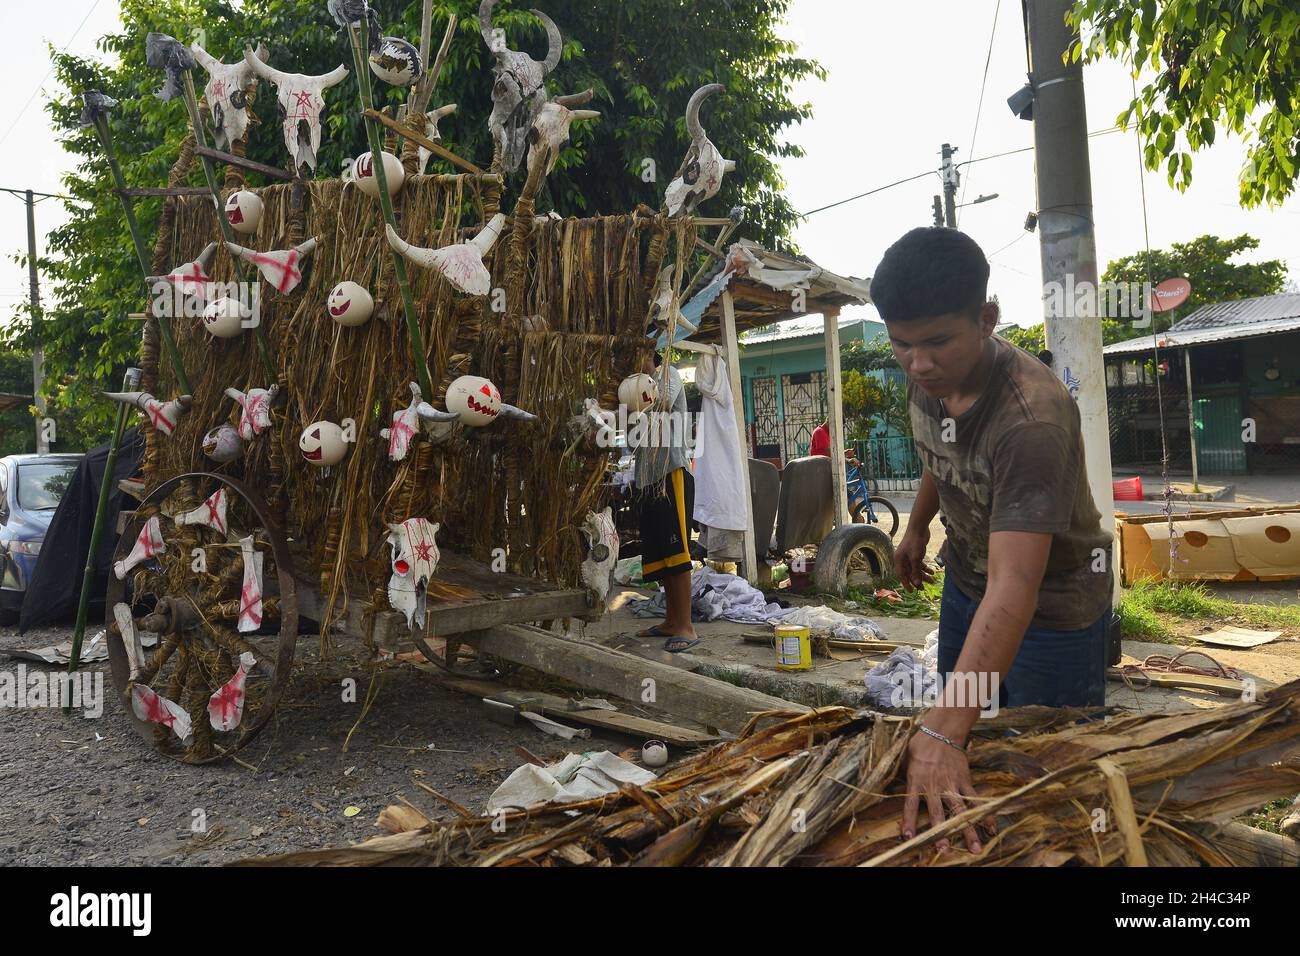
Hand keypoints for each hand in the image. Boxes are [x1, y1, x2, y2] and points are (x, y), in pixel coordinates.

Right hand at [893, 529, 934, 590]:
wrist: (919, 528)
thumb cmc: (915, 542)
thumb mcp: (916, 558)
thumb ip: (916, 571)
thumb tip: (917, 584)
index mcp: (899, 560)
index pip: (901, 575)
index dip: (906, 584)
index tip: (912, 592)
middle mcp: (902, 559)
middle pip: (909, 573)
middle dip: (917, 581)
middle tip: (924, 589)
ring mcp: (909, 556)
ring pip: (915, 569)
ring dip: (923, 575)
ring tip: (932, 581)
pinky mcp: (915, 553)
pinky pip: (919, 563)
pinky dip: (925, 568)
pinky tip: (933, 571)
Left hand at [901, 730, 993, 853]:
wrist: (941, 731)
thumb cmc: (920, 746)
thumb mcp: (905, 761)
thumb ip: (904, 779)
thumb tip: (894, 791)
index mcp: (916, 780)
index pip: (910, 805)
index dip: (909, 821)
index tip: (908, 838)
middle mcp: (934, 785)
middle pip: (938, 812)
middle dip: (941, 832)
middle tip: (944, 849)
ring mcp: (951, 784)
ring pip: (960, 810)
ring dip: (968, 830)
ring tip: (975, 848)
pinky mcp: (965, 780)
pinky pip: (975, 799)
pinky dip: (984, 813)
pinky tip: (990, 828)